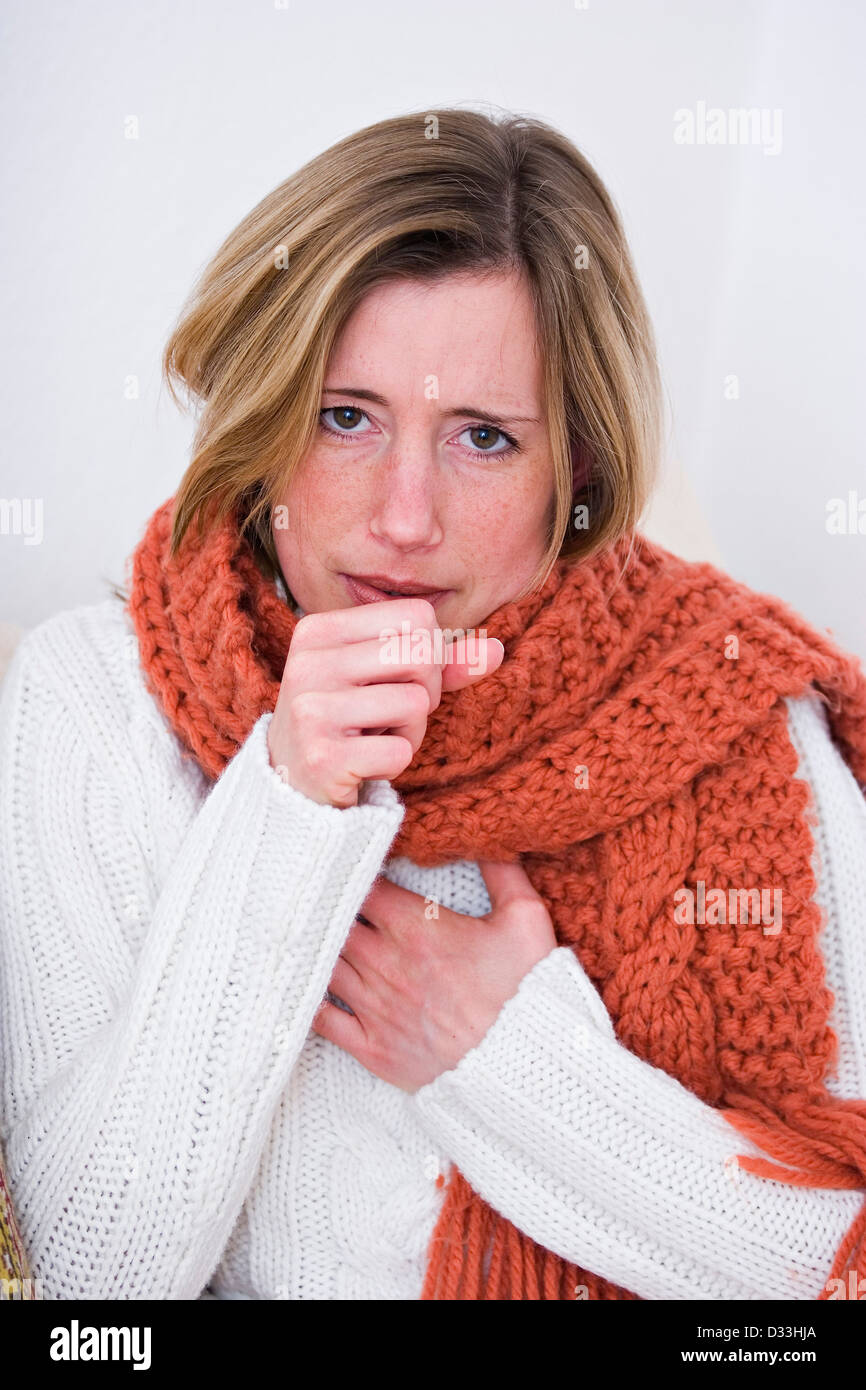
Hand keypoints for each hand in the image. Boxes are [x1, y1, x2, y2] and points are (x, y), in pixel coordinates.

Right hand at [267, 596, 504, 807]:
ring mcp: (311, 709)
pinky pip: (400, 751)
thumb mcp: (386, 680)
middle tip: (394, 714)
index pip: (417, 616)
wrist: (293, 785)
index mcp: (320, 629)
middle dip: (427, 691)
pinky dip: (394, 763)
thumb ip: (440, 663)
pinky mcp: (322, 757)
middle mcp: (310, 662)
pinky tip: (365, 764)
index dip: (429, 652)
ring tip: (376, 738)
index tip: (399, 679)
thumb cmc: (349, 722)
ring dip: (411, 731)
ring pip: (415, 703)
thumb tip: (496, 650)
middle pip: (420, 654)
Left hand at [311, 859, 557, 1092]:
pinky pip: (321, 1020)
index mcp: (415, 926)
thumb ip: (502, 872)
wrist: (525, 1066)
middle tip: (321, 896)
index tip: (352, 862)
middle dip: (329, 907)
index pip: (361, 885)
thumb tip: (489, 839)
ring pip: (324, 964)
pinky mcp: (372, 1048)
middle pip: (333, 922)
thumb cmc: (526, 991)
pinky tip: (305, 986)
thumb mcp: (526, 919)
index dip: (353, 870)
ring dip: (318, 948)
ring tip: (309, 933)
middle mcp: (384, 963)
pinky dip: (308, 999)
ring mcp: (374, 1007)